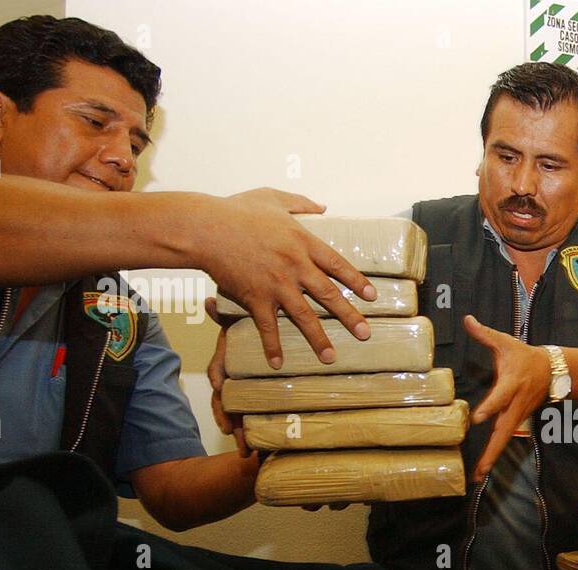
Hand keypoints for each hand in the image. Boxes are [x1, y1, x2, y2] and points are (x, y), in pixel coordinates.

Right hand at [192, 188, 376, 367]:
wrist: (205, 227)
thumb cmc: (236, 210)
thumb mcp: (272, 198)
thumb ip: (300, 203)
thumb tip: (322, 206)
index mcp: (303, 242)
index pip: (338, 265)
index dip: (356, 281)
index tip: (371, 297)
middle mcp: (295, 266)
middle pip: (328, 295)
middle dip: (349, 316)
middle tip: (364, 334)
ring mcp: (276, 285)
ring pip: (304, 316)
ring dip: (318, 339)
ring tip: (331, 357)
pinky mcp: (255, 298)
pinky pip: (267, 327)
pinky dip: (272, 346)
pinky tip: (278, 363)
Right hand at [204, 298, 252, 457]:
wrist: (265, 336)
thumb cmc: (249, 332)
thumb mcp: (240, 321)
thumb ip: (225, 314)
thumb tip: (209, 301)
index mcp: (228, 362)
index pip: (218, 374)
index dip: (218, 387)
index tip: (221, 398)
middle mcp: (233, 379)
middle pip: (226, 402)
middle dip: (229, 420)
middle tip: (234, 435)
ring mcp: (244, 392)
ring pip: (239, 415)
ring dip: (241, 434)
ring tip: (246, 452)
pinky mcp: (259, 402)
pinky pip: (257, 420)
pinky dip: (257, 437)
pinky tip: (260, 453)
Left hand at [463, 315, 552, 481]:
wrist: (553, 371)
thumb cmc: (524, 355)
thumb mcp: (506, 342)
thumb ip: (485, 334)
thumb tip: (467, 319)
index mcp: (511, 385)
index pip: (500, 397)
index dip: (490, 407)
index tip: (477, 419)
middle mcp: (514, 405)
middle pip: (503, 431)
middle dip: (492, 450)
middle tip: (479, 470)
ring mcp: (517, 416)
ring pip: (504, 439)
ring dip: (491, 458)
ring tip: (477, 476)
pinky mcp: (516, 421)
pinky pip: (504, 439)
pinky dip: (494, 454)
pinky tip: (484, 468)